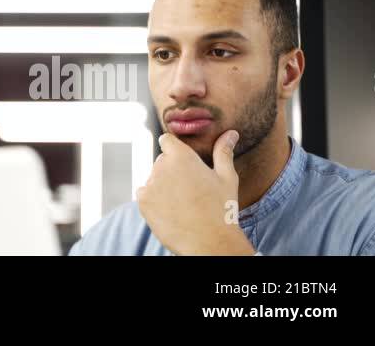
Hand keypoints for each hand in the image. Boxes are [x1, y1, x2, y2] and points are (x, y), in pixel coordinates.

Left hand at [136, 130, 254, 255]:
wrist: (209, 242)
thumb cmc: (221, 209)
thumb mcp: (226, 178)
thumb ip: (223, 152)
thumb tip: (231, 133)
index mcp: (182, 156)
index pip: (166, 140)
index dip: (172, 148)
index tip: (180, 160)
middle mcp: (162, 166)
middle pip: (161, 161)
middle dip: (171, 170)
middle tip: (189, 189)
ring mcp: (150, 184)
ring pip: (153, 179)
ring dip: (162, 186)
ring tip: (182, 203)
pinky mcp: (143, 202)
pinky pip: (144, 195)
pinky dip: (153, 201)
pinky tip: (171, 211)